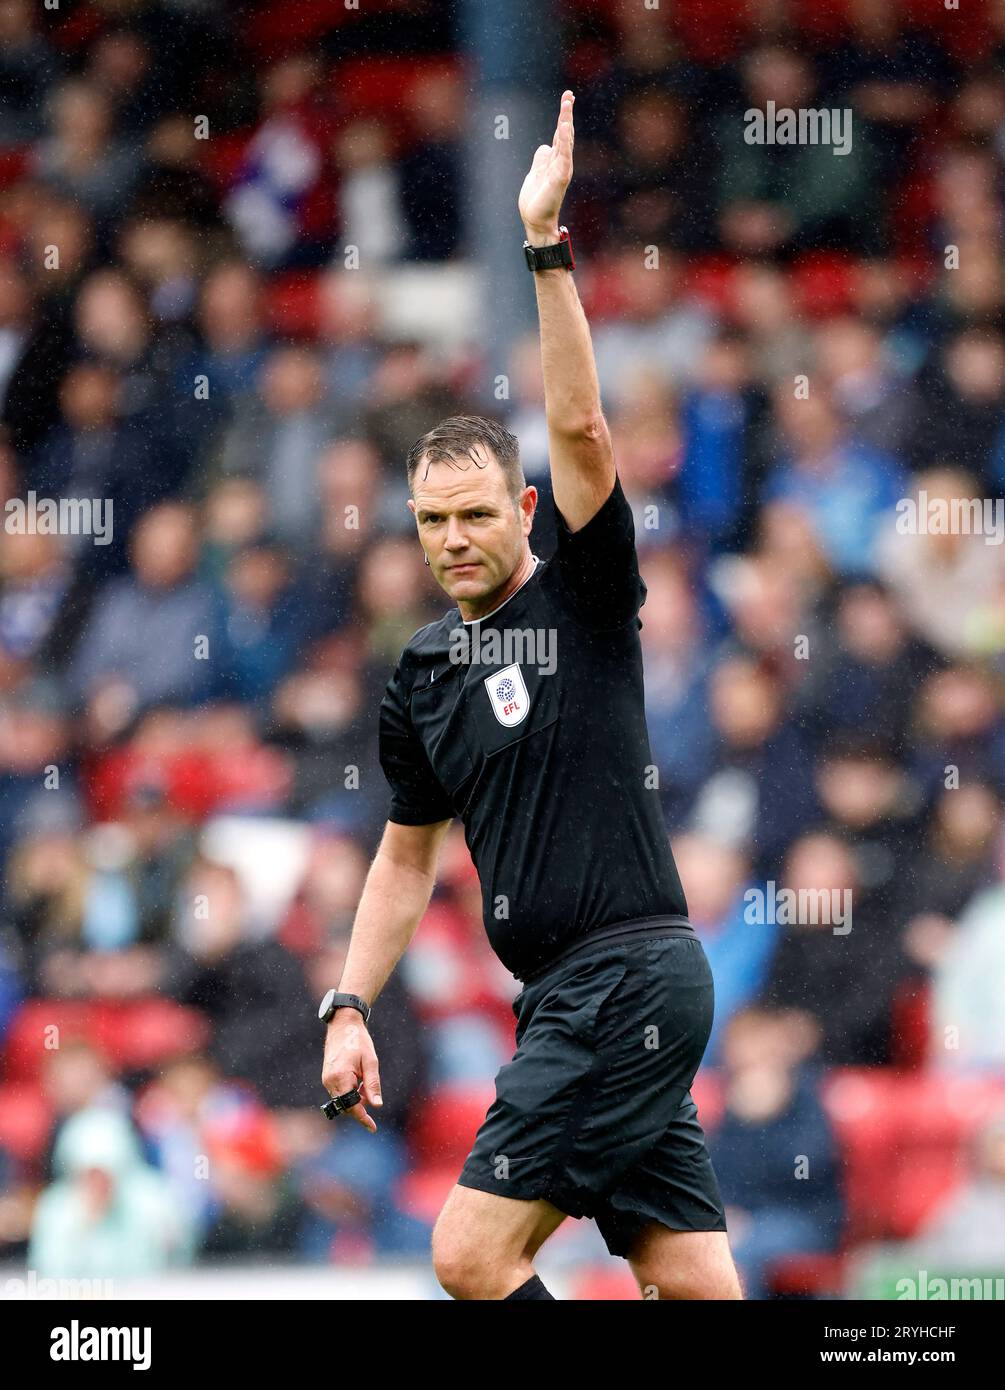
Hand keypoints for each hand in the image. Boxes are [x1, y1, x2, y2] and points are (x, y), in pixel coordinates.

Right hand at [321, 1011, 381, 1132]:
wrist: (343, 1025)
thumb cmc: (358, 1041)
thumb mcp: (370, 1062)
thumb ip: (372, 1084)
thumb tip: (377, 1105)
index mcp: (340, 1078)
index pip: (351, 1106)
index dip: (362, 1118)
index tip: (373, 1128)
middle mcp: (330, 1081)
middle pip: (345, 1106)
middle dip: (359, 1110)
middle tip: (373, 1108)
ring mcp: (326, 1079)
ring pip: (342, 1100)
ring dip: (355, 1101)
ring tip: (367, 1089)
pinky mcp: (327, 1077)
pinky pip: (338, 1092)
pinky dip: (350, 1094)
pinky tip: (360, 1085)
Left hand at [519, 89, 573, 243]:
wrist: (536, 221)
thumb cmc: (536, 201)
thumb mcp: (535, 173)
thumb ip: (541, 159)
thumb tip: (544, 146)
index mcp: (555, 160)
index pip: (561, 133)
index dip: (564, 115)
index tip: (568, 97)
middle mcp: (561, 162)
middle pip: (565, 132)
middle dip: (566, 113)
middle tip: (569, 94)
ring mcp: (562, 169)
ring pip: (565, 141)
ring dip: (566, 122)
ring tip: (567, 104)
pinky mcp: (559, 177)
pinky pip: (564, 156)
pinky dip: (565, 141)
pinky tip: (565, 127)